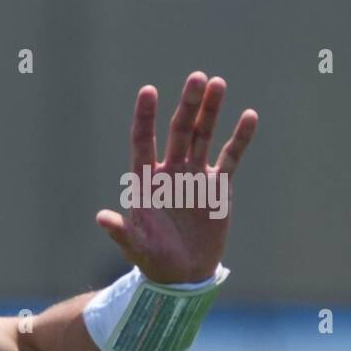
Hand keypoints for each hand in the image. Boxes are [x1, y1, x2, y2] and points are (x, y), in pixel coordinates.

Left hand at [96, 73, 257, 283]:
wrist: (181, 273)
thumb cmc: (152, 258)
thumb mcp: (135, 244)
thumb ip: (121, 231)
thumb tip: (102, 218)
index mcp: (146, 180)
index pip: (143, 141)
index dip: (145, 116)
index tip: (148, 91)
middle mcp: (170, 171)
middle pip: (179, 131)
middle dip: (188, 105)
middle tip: (197, 77)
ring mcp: (194, 176)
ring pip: (203, 136)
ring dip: (210, 111)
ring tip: (217, 83)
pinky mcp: (218, 186)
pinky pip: (230, 156)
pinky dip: (239, 138)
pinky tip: (248, 116)